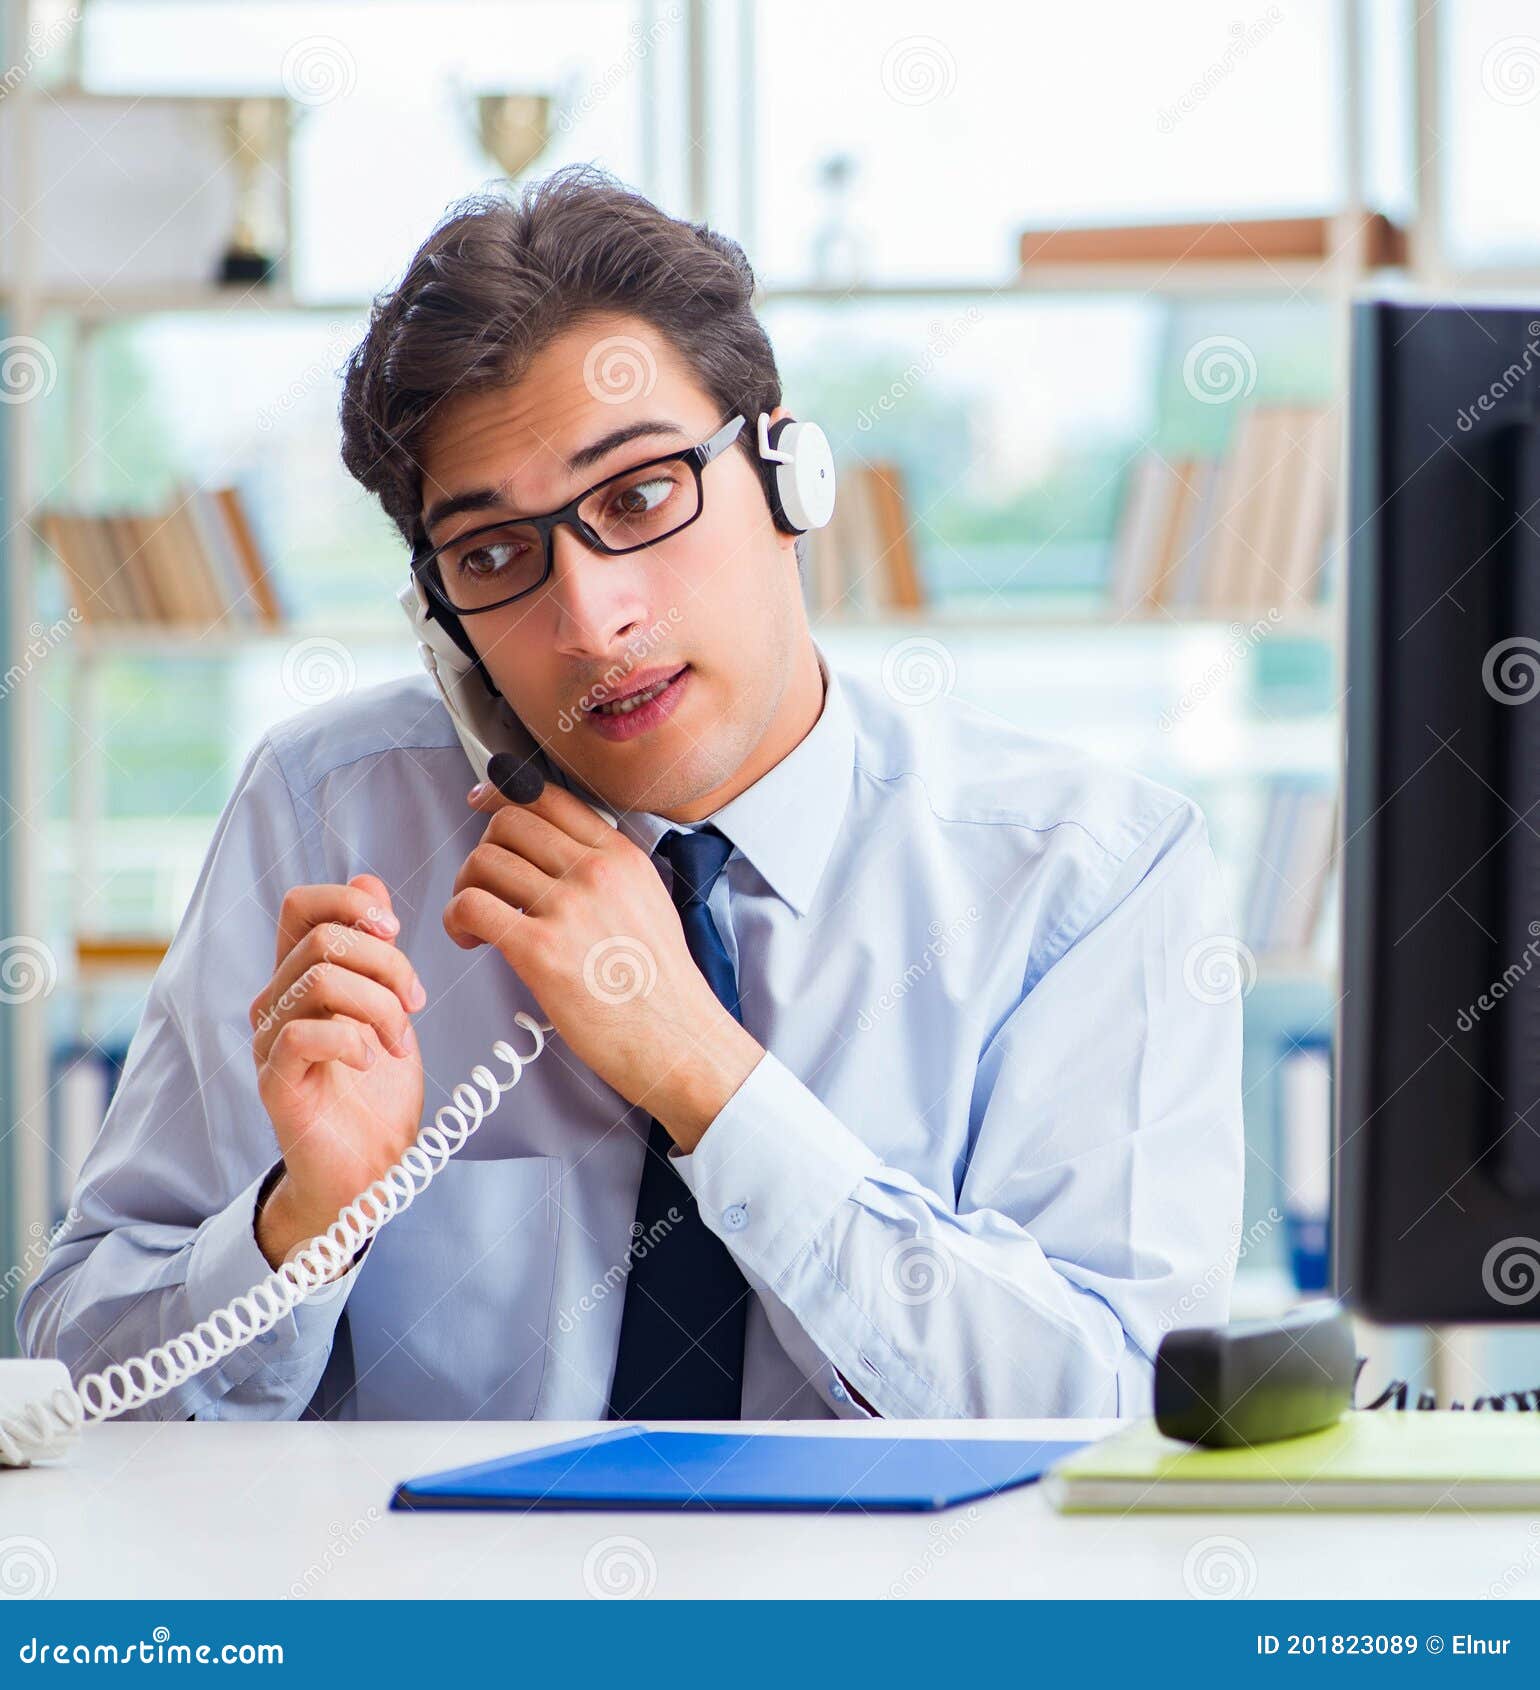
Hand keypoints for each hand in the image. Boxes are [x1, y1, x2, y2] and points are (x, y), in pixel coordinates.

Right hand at [251, 873, 426, 1269]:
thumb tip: (369, 879)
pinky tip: (372, 1062)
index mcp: (300, 975)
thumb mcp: (390, 1005)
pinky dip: (353, 1041)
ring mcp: (270, 1042)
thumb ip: (375, 948)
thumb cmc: (379, 1091)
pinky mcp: (275, 1083)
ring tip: (398, 1042)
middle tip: (415, 1006)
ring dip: (380, 1007)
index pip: (300, 904)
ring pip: (321, 981)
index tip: (394, 931)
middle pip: (325, 940)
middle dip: (388, 966)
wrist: (372, 1169)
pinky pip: (307, 1034)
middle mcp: (275, 1002)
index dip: (349, 902)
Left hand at [446, 784, 763, 1149]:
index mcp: (621, 855)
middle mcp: (595, 871)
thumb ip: (606, 871)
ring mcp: (568, 908)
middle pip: (508, 823)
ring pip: (483, 861)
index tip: (482, 801)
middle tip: (484, 884)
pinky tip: (470, 941)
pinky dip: (456, 920)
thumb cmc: (660, 986)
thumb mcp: (648, 901)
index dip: (503, 793)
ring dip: (465, 888)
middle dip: (483, 850)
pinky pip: (471, 906)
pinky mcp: (540, 950)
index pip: (549, 796)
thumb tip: (552, 854)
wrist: (676, 1038)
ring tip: (477, 921)